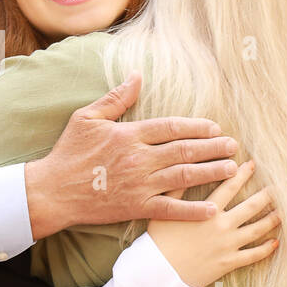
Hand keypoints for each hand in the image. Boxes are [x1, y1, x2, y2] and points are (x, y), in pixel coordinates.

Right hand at [24, 73, 238, 238]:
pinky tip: (212, 209)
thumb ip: (116, 98)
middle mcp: (139, 159)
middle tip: (233, 146)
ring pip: (183, 176)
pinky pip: (170, 209)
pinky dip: (192, 210)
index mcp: (129, 135)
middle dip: (213, 147)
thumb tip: (137, 76)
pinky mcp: (136, 207)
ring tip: (232, 169)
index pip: (171, 127)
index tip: (215, 127)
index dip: (196, 126)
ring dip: (211, 172)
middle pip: (184, 150)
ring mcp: (140, 184)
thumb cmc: (68, 153)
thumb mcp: (87, 118)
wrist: (53, 191)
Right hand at [145, 160, 280, 286]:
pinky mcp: (230, 262)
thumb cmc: (159, 240)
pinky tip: (276, 242)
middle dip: (267, 194)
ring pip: (257, 229)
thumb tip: (184, 169)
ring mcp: (228, 244)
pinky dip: (266, 249)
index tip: (253, 163)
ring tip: (284, 211)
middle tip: (280, 185)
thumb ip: (176, 189)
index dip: (242, 174)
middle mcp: (222, 225)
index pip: (229, 186)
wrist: (160, 271)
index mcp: (207, 210)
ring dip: (273, 219)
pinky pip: (253, 255)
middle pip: (251, 206)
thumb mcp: (163, 209)